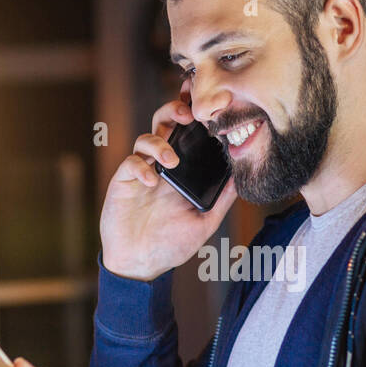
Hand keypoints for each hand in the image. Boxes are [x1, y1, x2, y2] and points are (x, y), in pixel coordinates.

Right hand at [99, 88, 238, 280]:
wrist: (141, 265)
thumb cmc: (171, 244)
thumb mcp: (205, 222)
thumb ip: (222, 199)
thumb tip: (241, 177)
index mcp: (182, 170)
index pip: (188, 133)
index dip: (194, 113)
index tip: (206, 101)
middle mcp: (161, 165)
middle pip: (164, 123)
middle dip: (174, 111)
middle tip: (188, 116)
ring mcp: (142, 172)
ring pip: (146, 139)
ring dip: (160, 143)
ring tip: (172, 161)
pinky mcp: (124, 182)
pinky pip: (131, 163)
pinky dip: (141, 167)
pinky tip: (151, 181)